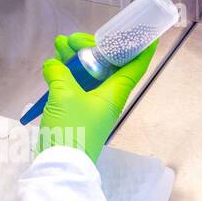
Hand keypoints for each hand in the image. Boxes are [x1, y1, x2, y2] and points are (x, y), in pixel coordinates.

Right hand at [38, 33, 155, 161]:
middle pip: (107, 65)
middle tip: (73, 39)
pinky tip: (55, 63)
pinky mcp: (78, 112)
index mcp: (114, 93)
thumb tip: (53, 64)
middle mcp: (107, 97)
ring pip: (89, 74)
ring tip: (59, 44)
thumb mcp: (64, 95)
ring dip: (75, 58)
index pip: (135, 67)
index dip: (142, 50)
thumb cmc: (72, 129)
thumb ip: (59, 73)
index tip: (148, 35)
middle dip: (91, 47)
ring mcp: (92, 105)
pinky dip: (68, 73)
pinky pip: (77, 85)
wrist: (61, 166)